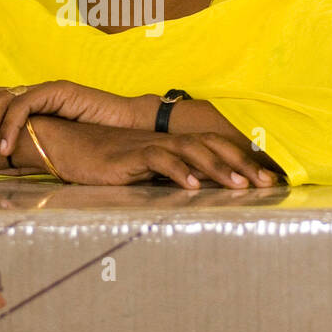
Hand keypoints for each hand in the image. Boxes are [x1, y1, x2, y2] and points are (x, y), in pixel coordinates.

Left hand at [0, 82, 142, 163]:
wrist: (130, 128)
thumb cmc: (92, 143)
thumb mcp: (47, 151)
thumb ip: (22, 155)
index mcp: (20, 104)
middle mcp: (26, 92)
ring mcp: (41, 89)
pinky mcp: (57, 90)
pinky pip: (25, 104)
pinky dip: (10, 126)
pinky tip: (4, 149)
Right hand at [34, 120, 281, 189]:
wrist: (64, 143)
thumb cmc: (102, 161)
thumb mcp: (140, 172)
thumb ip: (167, 177)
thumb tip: (198, 190)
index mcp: (170, 144)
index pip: (214, 146)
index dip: (241, 160)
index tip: (266, 179)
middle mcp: (164, 141)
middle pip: (211, 145)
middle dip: (242, 164)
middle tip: (267, 184)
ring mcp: (147, 146)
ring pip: (191, 151)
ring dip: (218, 168)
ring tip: (239, 187)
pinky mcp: (128, 156)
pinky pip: (157, 160)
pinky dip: (177, 171)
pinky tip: (192, 186)